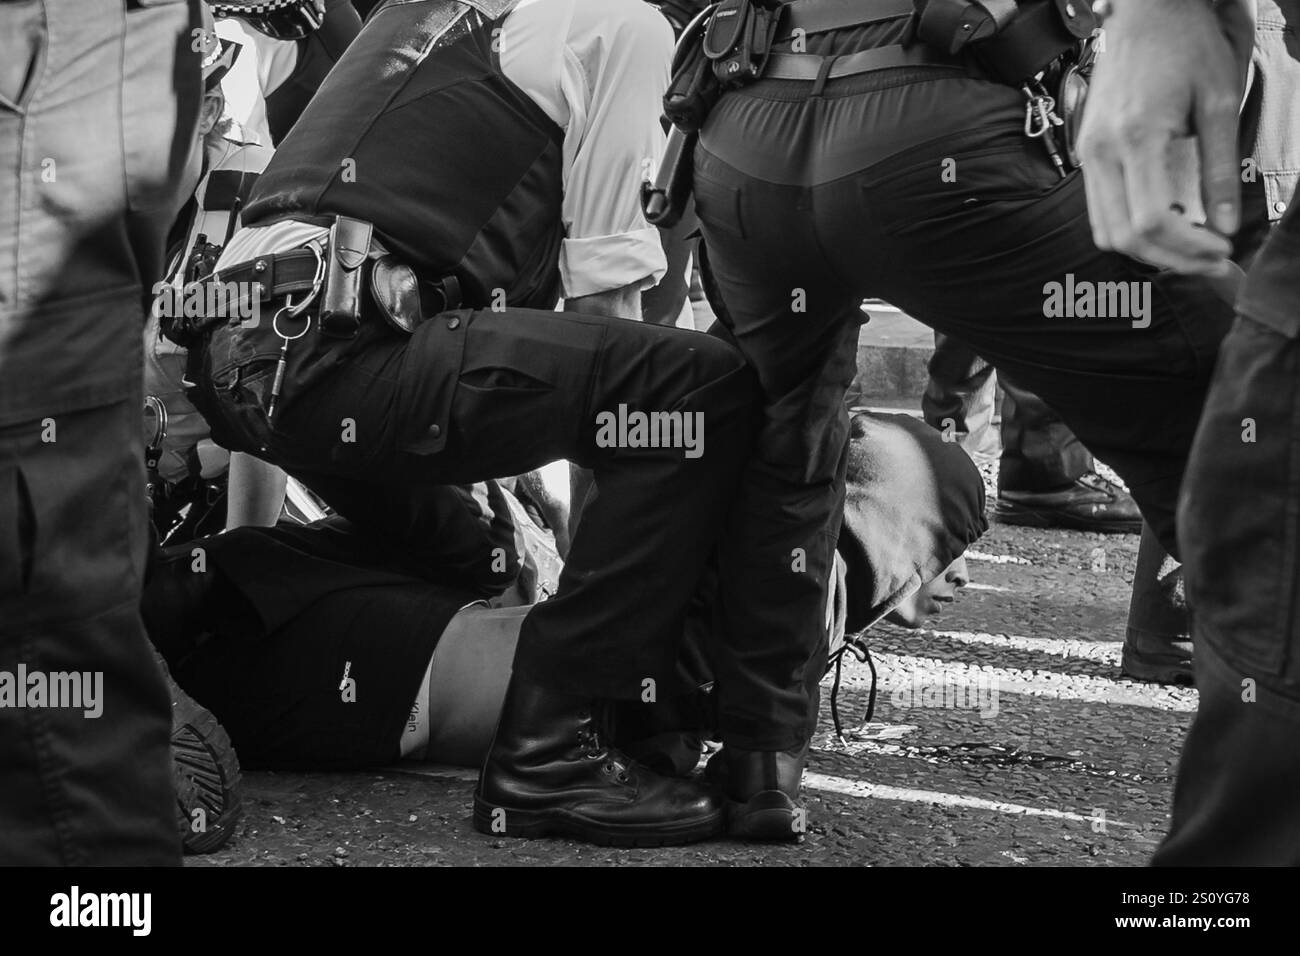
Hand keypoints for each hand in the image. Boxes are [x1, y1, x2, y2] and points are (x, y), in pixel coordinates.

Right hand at [1079, 0, 1254, 274]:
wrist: (1145, 13)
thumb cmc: (1184, 46)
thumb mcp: (1220, 103)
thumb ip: (1220, 168)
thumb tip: (1224, 223)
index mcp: (1136, 136)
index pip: (1150, 219)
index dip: (1186, 247)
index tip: (1218, 251)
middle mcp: (1102, 150)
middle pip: (1123, 235)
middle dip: (1168, 258)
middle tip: (1208, 260)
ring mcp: (1087, 153)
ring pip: (1105, 230)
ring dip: (1147, 250)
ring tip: (1188, 248)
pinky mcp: (1086, 153)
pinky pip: (1100, 210)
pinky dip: (1130, 229)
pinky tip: (1165, 223)